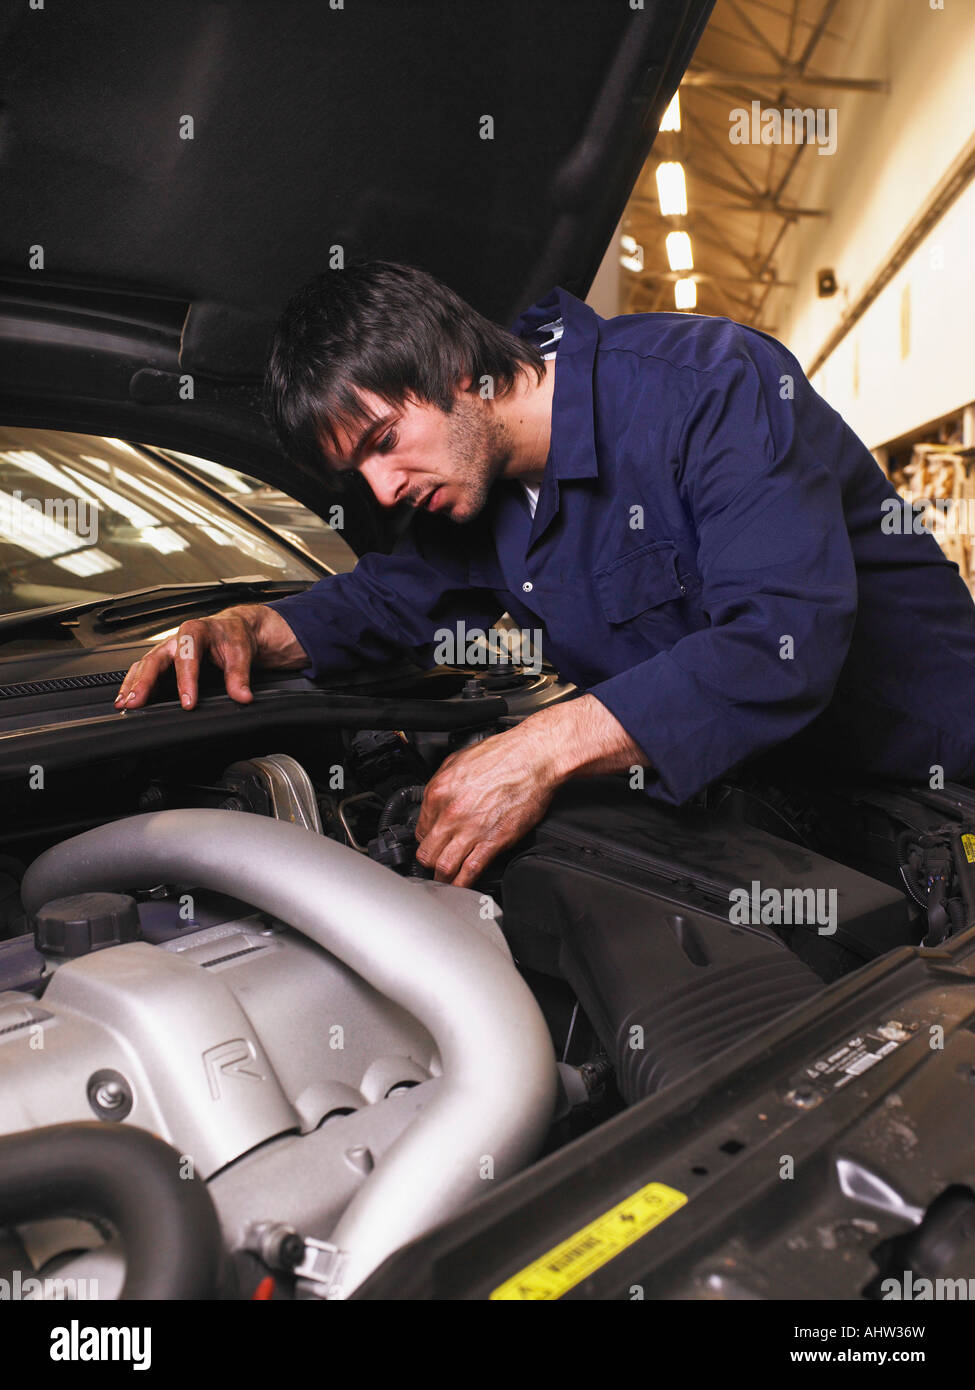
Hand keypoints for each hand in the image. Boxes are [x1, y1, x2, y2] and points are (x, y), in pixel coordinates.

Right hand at [114, 604, 305, 709]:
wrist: (234, 629)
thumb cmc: (234, 636)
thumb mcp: (241, 652)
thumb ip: (240, 675)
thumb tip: (242, 696)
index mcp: (195, 631)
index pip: (187, 658)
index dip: (186, 681)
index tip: (188, 702)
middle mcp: (176, 640)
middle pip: (155, 659)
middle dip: (143, 682)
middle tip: (135, 702)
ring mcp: (168, 650)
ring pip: (144, 665)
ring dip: (132, 685)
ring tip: (124, 703)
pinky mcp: (165, 660)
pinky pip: (145, 670)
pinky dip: (134, 684)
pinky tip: (127, 698)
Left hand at [414, 696, 648, 886]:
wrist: (534, 757)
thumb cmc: (503, 755)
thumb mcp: (459, 760)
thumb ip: (442, 782)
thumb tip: (435, 801)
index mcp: (439, 792)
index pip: (420, 829)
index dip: (426, 839)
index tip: (433, 843)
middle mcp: (450, 813)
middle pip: (427, 853)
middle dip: (430, 862)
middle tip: (435, 865)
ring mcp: (471, 830)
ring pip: (444, 867)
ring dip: (443, 877)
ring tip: (446, 880)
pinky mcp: (494, 841)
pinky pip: (471, 870)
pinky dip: (463, 883)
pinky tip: (463, 885)